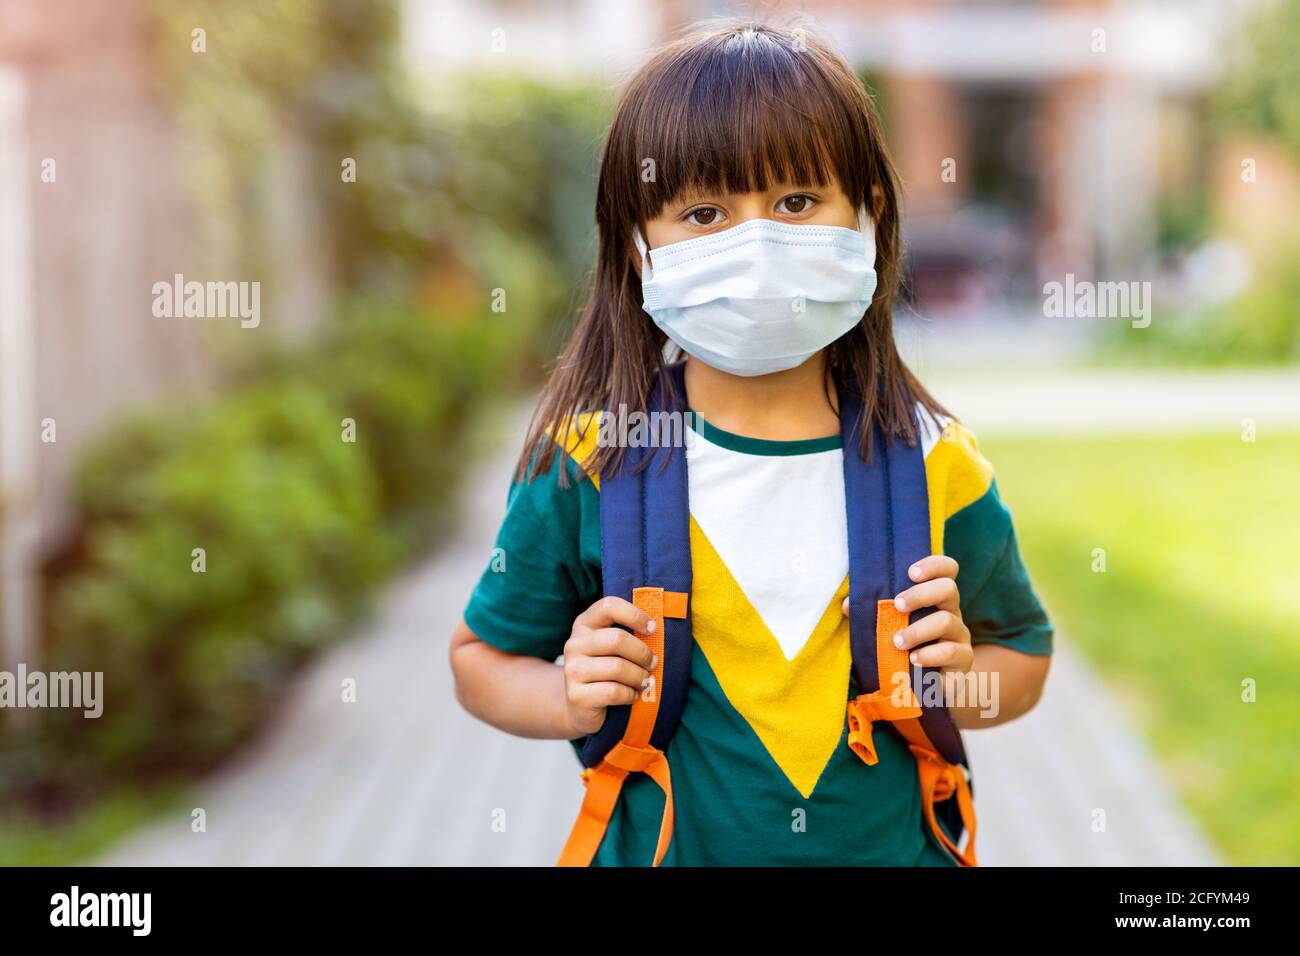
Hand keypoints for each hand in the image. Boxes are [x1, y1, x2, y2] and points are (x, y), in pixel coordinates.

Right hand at [561, 596, 656, 736]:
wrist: (581, 706)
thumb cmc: (606, 671)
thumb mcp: (612, 648)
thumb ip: (628, 634)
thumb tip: (658, 629)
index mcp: (584, 624)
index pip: (608, 606)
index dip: (634, 615)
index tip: (652, 629)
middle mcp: (574, 644)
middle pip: (617, 639)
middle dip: (642, 653)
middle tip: (653, 663)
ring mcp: (572, 670)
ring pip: (618, 668)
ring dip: (639, 677)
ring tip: (645, 682)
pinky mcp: (577, 695)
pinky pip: (614, 691)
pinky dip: (630, 694)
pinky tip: (632, 695)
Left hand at [841, 555, 972, 674]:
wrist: (922, 688)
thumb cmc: (902, 649)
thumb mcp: (887, 627)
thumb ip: (869, 613)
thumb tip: (846, 605)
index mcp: (935, 598)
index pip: (947, 570)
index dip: (934, 565)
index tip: (910, 572)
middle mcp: (952, 612)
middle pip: (949, 589)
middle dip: (920, 594)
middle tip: (897, 605)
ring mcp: (960, 636)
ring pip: (947, 621)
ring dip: (918, 630)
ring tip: (897, 642)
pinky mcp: (963, 661)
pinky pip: (952, 652)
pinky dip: (930, 655)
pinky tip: (913, 660)